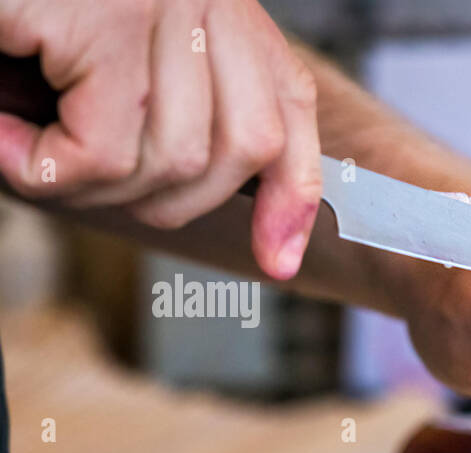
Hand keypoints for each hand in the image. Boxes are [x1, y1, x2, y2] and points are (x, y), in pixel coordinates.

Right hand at [0, 0, 320, 278]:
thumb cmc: (18, 16)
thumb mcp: (104, 61)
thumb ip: (165, 111)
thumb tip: (250, 223)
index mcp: (212, 2)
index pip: (287, 104)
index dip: (291, 191)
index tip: (279, 259)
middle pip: (236, 155)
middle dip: (156, 195)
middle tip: (73, 168)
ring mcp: (162, 1)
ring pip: (171, 163)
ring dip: (89, 182)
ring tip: (25, 141)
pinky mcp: (109, 19)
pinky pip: (103, 152)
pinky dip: (43, 168)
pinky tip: (3, 135)